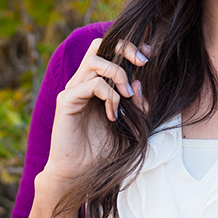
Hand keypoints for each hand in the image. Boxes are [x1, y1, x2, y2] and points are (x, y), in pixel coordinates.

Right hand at [43, 38, 148, 182]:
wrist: (81, 173)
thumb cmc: (104, 149)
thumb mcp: (131, 125)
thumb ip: (139, 106)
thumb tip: (139, 84)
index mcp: (99, 82)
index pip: (111, 51)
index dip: (131, 48)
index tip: (150, 55)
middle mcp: (84, 80)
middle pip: (100, 44)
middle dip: (125, 48)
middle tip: (143, 63)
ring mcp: (74, 89)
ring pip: (95, 60)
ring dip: (117, 73)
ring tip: (127, 95)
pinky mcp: (66, 101)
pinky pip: (91, 85)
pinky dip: (108, 96)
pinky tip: (113, 114)